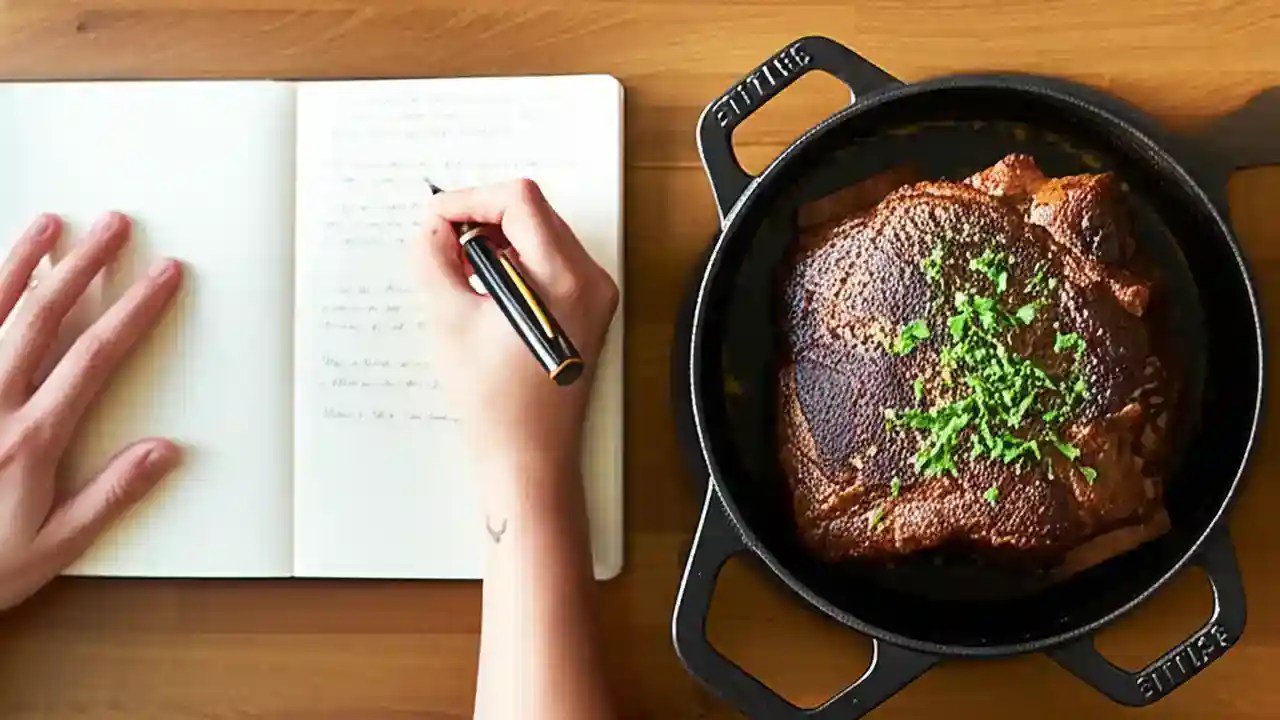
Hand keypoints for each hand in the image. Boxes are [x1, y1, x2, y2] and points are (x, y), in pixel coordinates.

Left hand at [0, 212, 182, 610]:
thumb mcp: (54, 545)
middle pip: (44, 316)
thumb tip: (164, 452)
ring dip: (23, 264)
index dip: (133, 309)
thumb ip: (111, 494)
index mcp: (31, 438)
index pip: (94, 355)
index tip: (161, 276)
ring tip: (49, 225)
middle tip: (114, 227)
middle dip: (85, 265)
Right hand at [418, 179, 618, 474]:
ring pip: (542, 233)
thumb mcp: (450, 321)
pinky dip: (516, 262)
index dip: (470, 200)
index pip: (519, 201)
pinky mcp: (589, 309)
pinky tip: (486, 291)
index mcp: (563, 279)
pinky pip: (551, 261)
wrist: (530, 455)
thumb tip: (432, 227)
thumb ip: (434, 260)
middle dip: (482, 218)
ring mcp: (595, 295)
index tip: (437, 220)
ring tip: (462, 273)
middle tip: (443, 243)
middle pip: (533, 212)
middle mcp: (590, 280)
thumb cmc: (496, 402)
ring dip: (497, 239)